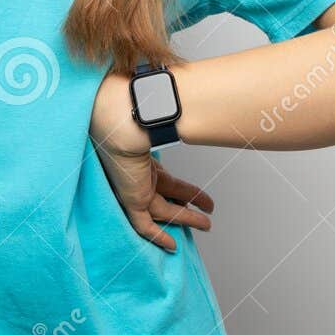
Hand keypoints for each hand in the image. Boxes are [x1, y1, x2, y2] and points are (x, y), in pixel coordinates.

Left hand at [89, 71, 214, 252]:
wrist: (125, 118)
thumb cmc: (141, 111)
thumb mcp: (165, 114)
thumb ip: (179, 109)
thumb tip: (193, 88)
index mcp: (143, 158)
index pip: (167, 178)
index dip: (186, 189)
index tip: (202, 197)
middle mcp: (139, 174)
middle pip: (168, 196)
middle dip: (190, 206)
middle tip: (208, 213)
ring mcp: (134, 187)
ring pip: (163, 212)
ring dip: (185, 220)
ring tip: (206, 226)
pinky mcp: (129, 199)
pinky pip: (143, 225)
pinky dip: (158, 236)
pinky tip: (172, 246)